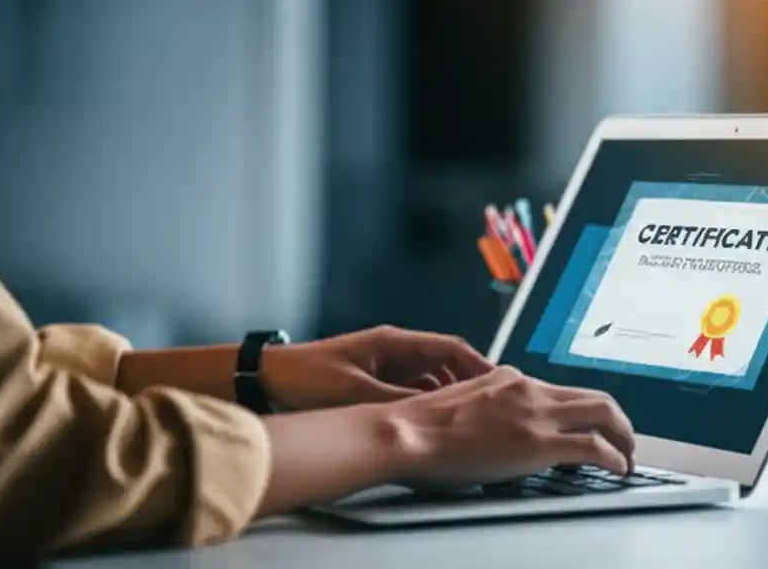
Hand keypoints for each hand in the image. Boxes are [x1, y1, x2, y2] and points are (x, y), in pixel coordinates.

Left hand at [261, 325, 492, 410]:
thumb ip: (398, 402)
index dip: (478, 364)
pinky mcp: (375, 382)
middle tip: (492, 405)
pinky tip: (433, 424)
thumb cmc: (306, 377)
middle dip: (470, 383)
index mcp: (394, 342)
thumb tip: (435, 411)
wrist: (267, 379)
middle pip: (446, 363)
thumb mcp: (357, 392)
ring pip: (431, 379)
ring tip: (468, 418)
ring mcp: (386, 366)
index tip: (499, 382)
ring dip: (449, 395)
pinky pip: (413, 391)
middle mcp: (395, 350)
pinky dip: (427, 404)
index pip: (451, 348)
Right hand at [381, 366, 635, 483]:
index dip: (581, 409)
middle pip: (593, 395)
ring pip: (603, 412)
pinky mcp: (539, 442)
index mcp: (509, 378)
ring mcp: (536, 413)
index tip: (589, 424)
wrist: (408, 431)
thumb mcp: (460, 402)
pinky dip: (614, 457)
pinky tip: (618, 468)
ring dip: (623, 435)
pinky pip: (593, 446)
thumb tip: (492, 423)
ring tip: (628, 455)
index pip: (559, 390)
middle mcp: (529, 388)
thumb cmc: (421, 426)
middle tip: (624, 438)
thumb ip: (485, 405)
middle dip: (617, 418)